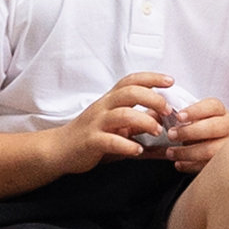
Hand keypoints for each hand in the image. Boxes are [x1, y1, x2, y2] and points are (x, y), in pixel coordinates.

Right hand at [60, 73, 179, 174]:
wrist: (59, 149)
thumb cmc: (90, 135)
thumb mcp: (117, 126)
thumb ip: (140, 123)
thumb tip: (164, 120)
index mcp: (111, 101)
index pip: (131, 81)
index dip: (151, 78)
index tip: (170, 81)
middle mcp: (103, 108)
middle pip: (130, 92)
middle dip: (153, 98)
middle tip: (167, 111)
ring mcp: (96, 124)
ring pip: (122, 115)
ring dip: (144, 121)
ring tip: (157, 131)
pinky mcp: (90, 141)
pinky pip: (110, 140)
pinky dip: (127, 145)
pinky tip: (137, 149)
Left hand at [163, 99, 228, 174]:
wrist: (209, 146)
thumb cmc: (195, 129)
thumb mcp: (188, 119)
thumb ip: (174, 115)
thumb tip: (156, 114)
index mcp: (220, 112)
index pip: (213, 106)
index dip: (196, 111)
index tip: (178, 117)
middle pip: (214, 127)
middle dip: (190, 132)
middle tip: (171, 135)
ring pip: (212, 150)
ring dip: (188, 152)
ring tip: (170, 153)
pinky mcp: (225, 163)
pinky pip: (209, 165)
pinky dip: (191, 166)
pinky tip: (179, 164)